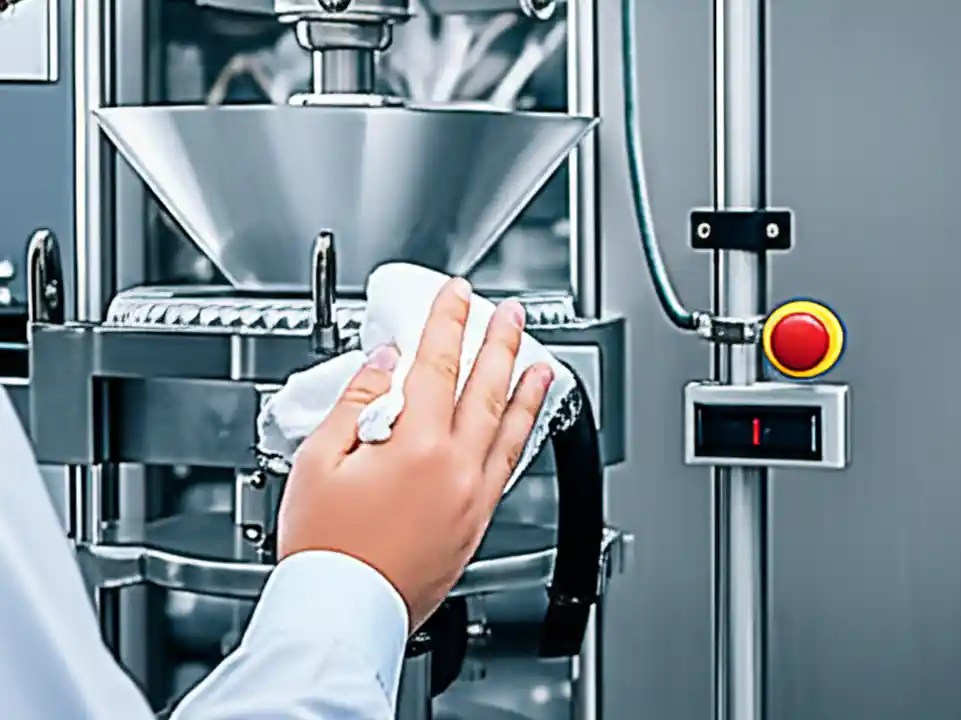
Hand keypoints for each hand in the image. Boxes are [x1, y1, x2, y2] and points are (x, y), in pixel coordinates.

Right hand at [276, 278, 553, 628]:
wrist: (346, 611)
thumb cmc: (326, 547)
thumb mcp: (318, 462)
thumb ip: (355, 403)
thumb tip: (383, 364)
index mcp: (415, 445)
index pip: (437, 363)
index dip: (447, 321)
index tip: (456, 295)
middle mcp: (455, 466)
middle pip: (484, 387)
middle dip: (498, 342)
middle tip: (509, 313)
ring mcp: (472, 495)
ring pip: (509, 427)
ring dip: (525, 388)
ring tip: (539, 361)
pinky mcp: (477, 521)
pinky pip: (510, 464)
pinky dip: (522, 435)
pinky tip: (525, 423)